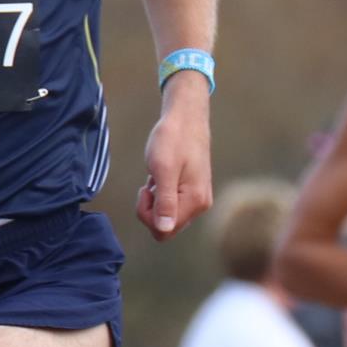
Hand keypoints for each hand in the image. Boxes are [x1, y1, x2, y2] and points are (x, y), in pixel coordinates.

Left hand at [135, 76, 211, 240]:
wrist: (186, 117)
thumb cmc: (173, 139)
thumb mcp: (163, 169)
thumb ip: (165, 202)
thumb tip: (164, 229)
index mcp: (194, 201)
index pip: (164, 230)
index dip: (147, 215)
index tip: (145, 190)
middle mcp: (200, 205)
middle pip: (166, 226)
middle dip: (151, 209)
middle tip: (150, 183)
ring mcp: (198, 198)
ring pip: (168, 216)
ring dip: (156, 200)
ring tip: (157, 176)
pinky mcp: (193, 191)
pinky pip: (172, 204)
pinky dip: (161, 193)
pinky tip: (162, 175)